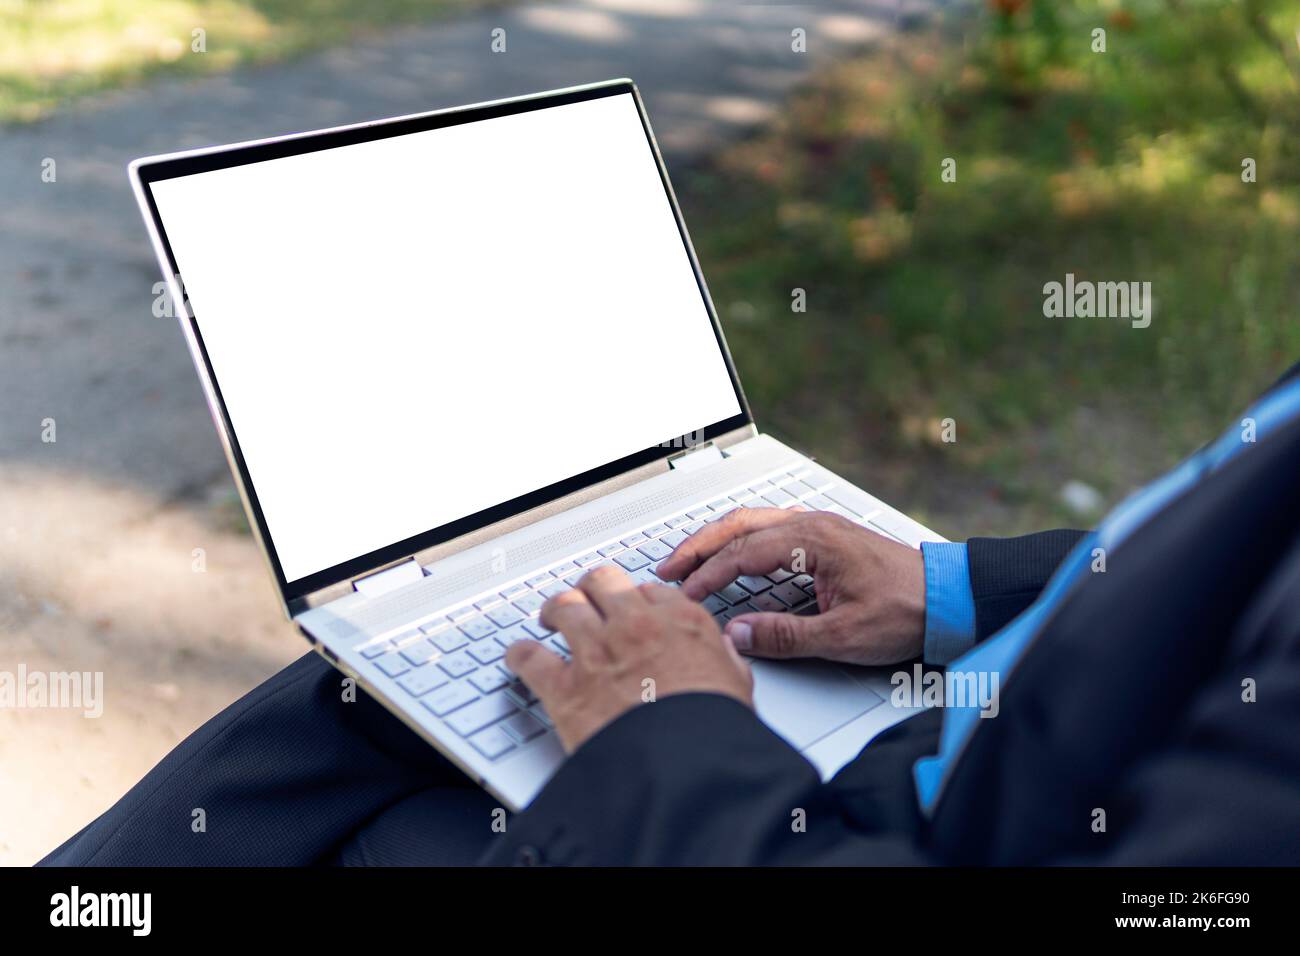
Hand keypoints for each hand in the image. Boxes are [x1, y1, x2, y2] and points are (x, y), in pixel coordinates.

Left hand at [504, 565, 752, 752]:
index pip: (650, 590)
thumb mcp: (736, 686)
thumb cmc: (714, 731)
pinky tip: (517, 656)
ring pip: (564, 607)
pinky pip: (530, 658)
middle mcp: (634, 627)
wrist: (687, 767)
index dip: (636, 598)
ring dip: (555, 610)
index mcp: (680, 622)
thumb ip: (724, 661)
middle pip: (602, 583)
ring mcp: (596, 653)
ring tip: (550, 617)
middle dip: (592, 589)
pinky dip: (520, 655)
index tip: (631, 608)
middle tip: (587, 600)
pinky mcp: (566, 689)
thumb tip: (722, 653)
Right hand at [655, 507, 925, 665]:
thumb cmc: (907, 610)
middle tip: (666, 568)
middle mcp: (811, 526)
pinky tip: (730, 555)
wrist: (949, 598)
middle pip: (738, 525)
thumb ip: (784, 636)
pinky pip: (767, 529)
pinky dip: (739, 540)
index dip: (707, 575)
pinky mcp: (823, 538)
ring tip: (687, 560)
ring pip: (751, 522)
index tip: (683, 595)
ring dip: (716, 540)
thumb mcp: (843, 634)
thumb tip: (738, 634)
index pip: (742, 553)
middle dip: (698, 546)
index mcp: (812, 540)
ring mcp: (817, 528)